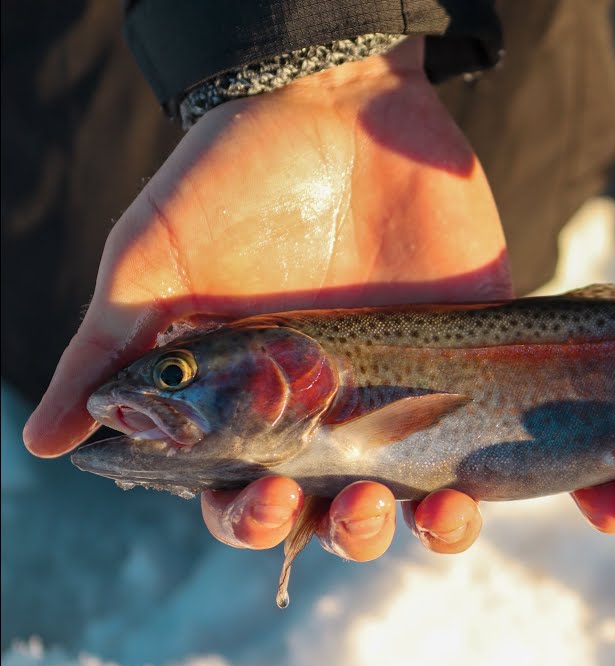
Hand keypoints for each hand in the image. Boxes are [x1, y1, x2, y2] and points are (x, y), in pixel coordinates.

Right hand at [24, 39, 506, 561]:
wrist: (335, 103)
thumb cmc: (231, 181)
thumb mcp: (154, 261)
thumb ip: (108, 348)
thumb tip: (46, 439)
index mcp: (245, 401)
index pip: (243, 493)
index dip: (252, 519)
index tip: (270, 499)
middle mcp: (324, 407)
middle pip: (334, 511)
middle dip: (343, 530)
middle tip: (354, 504)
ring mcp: (399, 384)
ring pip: (416, 494)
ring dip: (422, 528)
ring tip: (426, 511)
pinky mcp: (466, 353)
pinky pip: (483, 437)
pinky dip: (485, 480)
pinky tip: (473, 489)